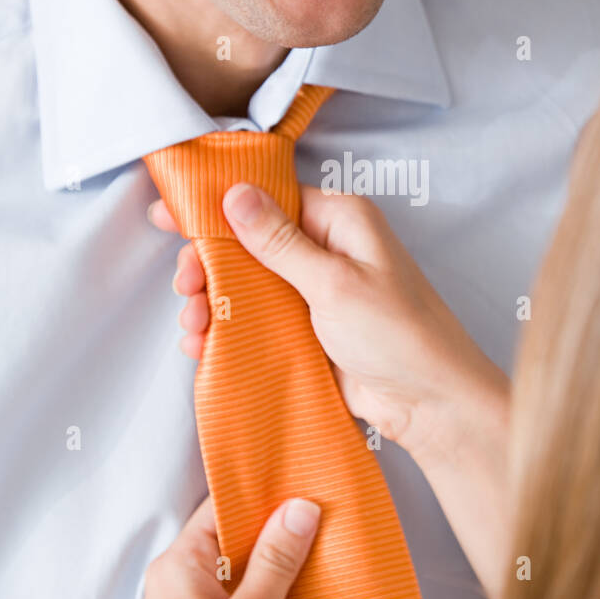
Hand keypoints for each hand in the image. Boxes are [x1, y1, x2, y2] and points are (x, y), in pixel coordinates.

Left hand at [135, 492, 319, 598]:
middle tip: (327, 515)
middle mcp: (180, 590)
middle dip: (279, 530)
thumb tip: (298, 508)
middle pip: (234, 539)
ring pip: (246, 574)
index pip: (219, 508)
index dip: (262, 492)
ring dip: (283, 568)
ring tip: (328, 555)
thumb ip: (275, 560)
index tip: (305, 479)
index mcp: (176, 571)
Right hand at [150, 185, 509, 597]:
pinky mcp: (307, 330)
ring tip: (193, 323)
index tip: (168, 215)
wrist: (431, 404)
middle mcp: (325, 249)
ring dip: (212, 300)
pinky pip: (256, 320)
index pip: (266, 198)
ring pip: (245, 284)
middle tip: (186, 286)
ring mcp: (314, 291)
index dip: (215, 207)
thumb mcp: (333, 282)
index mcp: (339, 220)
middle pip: (247, 243)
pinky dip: (227, 329)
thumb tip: (236, 194)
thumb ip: (279, 241)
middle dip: (209, 263)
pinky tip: (204, 345)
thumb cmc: (398, 334)